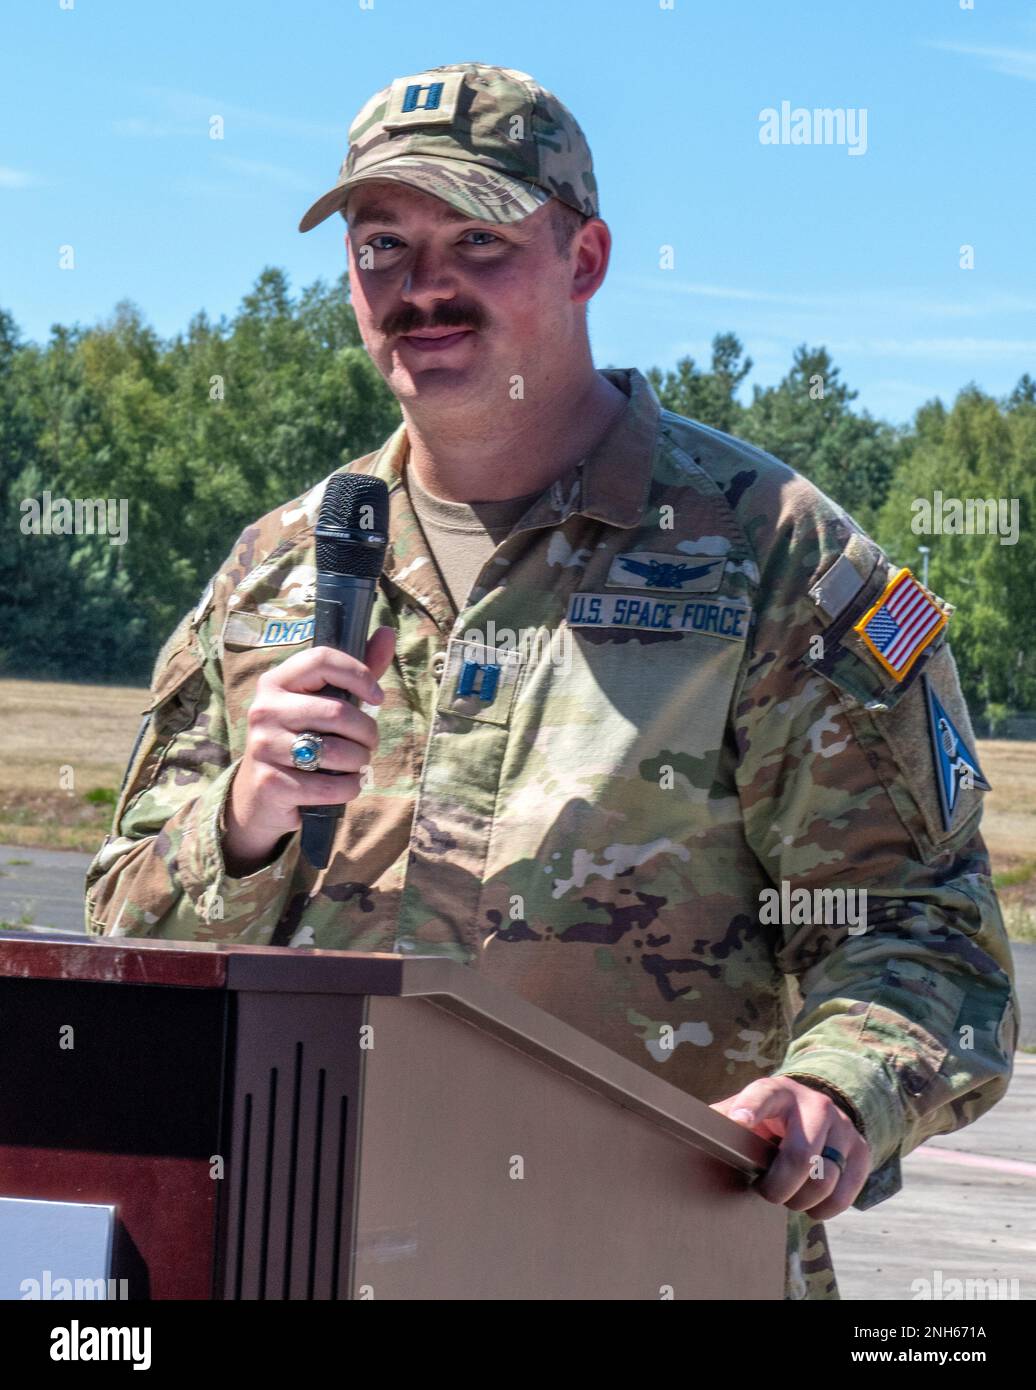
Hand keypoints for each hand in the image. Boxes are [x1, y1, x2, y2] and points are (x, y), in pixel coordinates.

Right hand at [223, 626, 396, 872]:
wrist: (261, 796)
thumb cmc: (301, 740)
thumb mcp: (325, 703)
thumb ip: (356, 673)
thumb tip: (388, 632)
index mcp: (276, 682)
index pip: (322, 660)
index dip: (359, 674)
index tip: (378, 696)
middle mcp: (264, 710)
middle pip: (338, 712)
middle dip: (367, 732)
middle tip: (370, 743)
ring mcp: (264, 747)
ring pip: (338, 752)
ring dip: (360, 762)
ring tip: (356, 765)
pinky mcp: (271, 783)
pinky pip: (330, 786)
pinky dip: (350, 788)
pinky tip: (346, 785)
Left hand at [711, 1077, 870, 1218]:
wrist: (819, 1110)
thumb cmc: (769, 1117)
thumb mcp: (747, 1110)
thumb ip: (722, 1120)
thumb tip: (685, 1130)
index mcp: (779, 1092)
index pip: (765, 1095)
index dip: (752, 1108)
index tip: (739, 1121)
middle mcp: (815, 1105)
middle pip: (799, 1155)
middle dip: (778, 1185)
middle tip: (765, 1191)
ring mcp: (842, 1127)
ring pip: (824, 1180)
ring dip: (800, 1201)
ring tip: (788, 1197)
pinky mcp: (861, 1151)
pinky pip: (845, 1194)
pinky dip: (824, 1209)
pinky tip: (811, 1204)